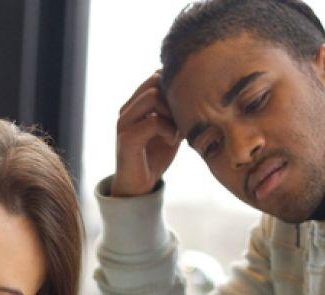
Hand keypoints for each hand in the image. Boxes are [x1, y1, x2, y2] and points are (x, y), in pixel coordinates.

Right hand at [111, 72, 181, 196]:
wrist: (138, 187)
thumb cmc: (155, 157)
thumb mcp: (171, 129)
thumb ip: (178, 112)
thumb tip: (199, 96)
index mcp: (135, 105)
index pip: (156, 76)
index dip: (175, 87)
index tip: (187, 108)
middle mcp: (127, 110)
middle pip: (154, 81)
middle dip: (175, 97)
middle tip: (183, 118)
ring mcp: (124, 123)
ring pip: (153, 97)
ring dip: (172, 113)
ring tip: (178, 131)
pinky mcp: (126, 139)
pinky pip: (153, 122)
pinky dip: (169, 130)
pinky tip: (172, 141)